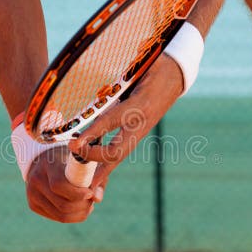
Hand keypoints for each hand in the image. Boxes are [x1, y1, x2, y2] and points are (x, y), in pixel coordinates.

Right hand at [26, 146, 105, 222]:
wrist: (44, 160)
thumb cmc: (69, 159)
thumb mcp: (84, 162)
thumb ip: (95, 177)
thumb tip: (97, 199)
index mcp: (48, 164)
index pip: (59, 185)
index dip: (78, 193)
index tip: (90, 193)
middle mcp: (36, 180)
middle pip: (62, 204)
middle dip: (82, 207)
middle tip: (92, 201)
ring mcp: (32, 194)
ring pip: (60, 215)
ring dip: (79, 214)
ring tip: (88, 206)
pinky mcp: (33, 205)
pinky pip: (56, 218)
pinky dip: (71, 216)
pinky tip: (78, 207)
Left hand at [68, 54, 183, 187]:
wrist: (175, 71)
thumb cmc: (153, 63)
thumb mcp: (136, 66)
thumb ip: (117, 77)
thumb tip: (95, 75)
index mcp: (138, 105)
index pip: (111, 122)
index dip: (93, 134)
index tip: (75, 144)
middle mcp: (139, 122)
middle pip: (116, 152)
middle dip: (95, 161)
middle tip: (75, 162)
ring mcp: (140, 130)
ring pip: (118, 156)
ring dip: (101, 172)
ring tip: (88, 188)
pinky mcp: (138, 132)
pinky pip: (121, 151)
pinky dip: (107, 165)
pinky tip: (97, 177)